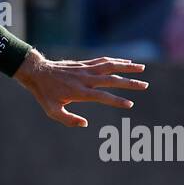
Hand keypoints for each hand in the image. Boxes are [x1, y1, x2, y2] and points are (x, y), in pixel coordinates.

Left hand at [15, 51, 148, 127]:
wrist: (38, 73)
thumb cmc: (45, 95)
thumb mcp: (52, 111)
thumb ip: (68, 119)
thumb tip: (85, 124)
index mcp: (79, 92)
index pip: (102, 97)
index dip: (117, 101)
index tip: (130, 104)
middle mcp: (85, 79)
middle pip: (111, 80)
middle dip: (129, 83)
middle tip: (145, 85)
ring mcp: (85, 69)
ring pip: (110, 66)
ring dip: (127, 66)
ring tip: (142, 68)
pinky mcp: (84, 64)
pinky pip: (103, 61)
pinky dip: (116, 60)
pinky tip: (126, 61)